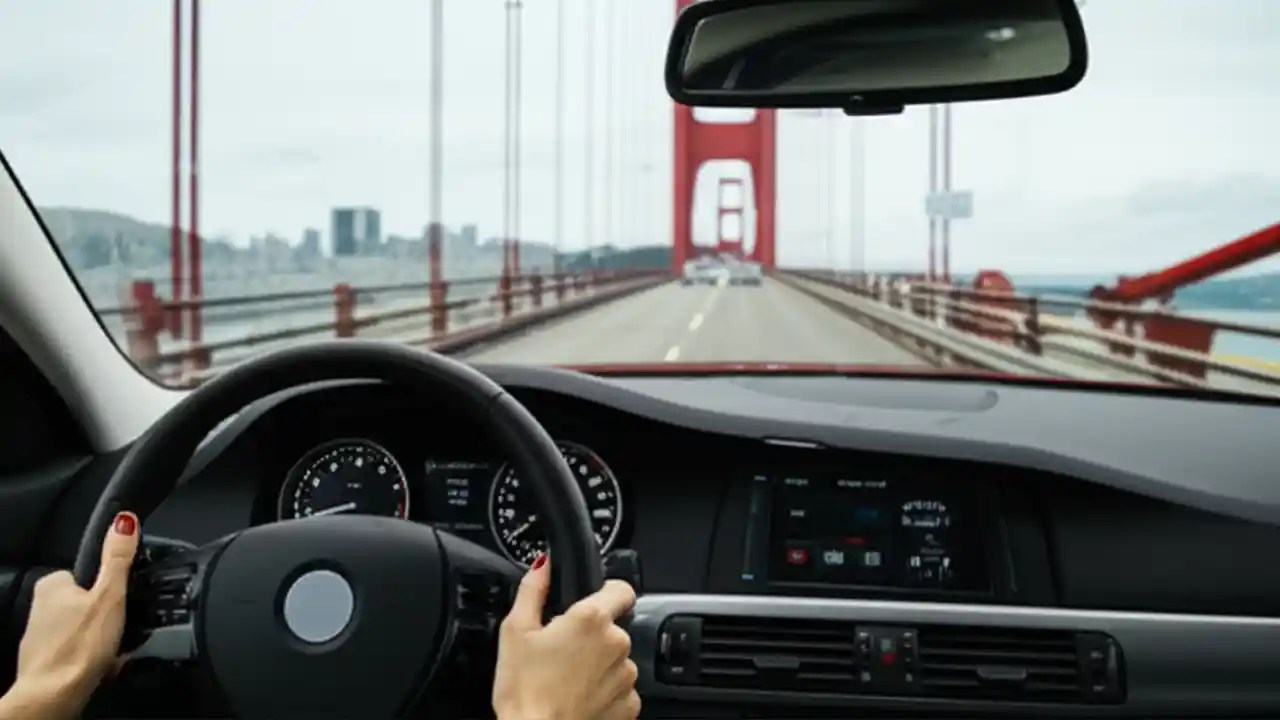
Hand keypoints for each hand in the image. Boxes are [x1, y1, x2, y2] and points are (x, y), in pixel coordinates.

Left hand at [0, 512, 139, 719]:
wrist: (53, 697)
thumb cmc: (80, 647)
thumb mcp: (110, 594)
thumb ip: (117, 558)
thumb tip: (124, 520)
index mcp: (52, 584)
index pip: (89, 574)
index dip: (109, 590)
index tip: (119, 606)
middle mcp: (39, 607)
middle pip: (88, 602)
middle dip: (106, 618)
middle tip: (117, 631)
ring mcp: (39, 635)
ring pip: (83, 629)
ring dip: (101, 640)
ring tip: (110, 652)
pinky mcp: (44, 660)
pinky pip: (77, 651)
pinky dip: (90, 658)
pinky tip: (99, 667)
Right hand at [492, 555, 639, 719]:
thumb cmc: (524, 690)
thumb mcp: (515, 631)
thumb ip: (533, 590)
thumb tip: (543, 565)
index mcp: (591, 619)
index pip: (622, 589)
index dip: (606, 592)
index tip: (590, 603)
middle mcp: (617, 644)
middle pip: (613, 628)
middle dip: (592, 636)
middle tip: (562, 651)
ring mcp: (626, 677)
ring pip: (616, 659)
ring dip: (598, 664)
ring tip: (567, 679)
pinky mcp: (629, 705)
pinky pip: (620, 689)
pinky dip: (604, 691)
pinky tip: (578, 697)